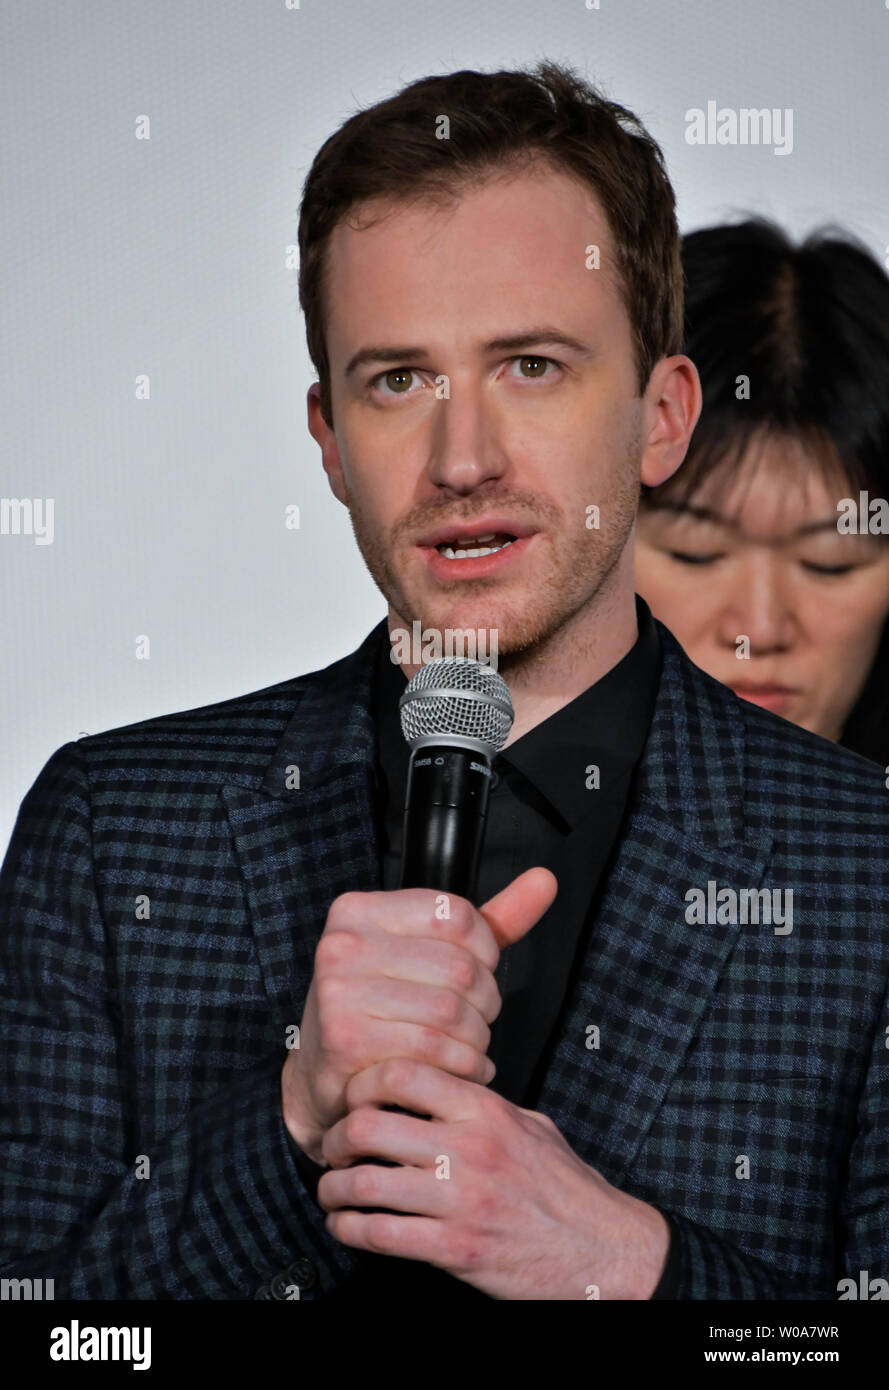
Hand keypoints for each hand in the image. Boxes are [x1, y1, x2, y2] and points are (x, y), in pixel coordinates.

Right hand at [281, 868, 557, 1162]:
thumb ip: (488, 920)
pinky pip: (434, 1050)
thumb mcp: (428, 953)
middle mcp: (342, 944)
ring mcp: (338, 992)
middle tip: (478, 1021)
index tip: (480, 972)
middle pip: (460, 967)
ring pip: (451, 1012)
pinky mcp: (346, 1040)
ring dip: (477, 1039)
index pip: (457, 914)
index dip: (486, 949)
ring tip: (470, 1048)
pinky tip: (461, 1069)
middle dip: (486, 1002)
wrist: (325, 1075)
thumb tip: (545, 879)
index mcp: (359, 910)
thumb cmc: (384, 1007)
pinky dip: (463, 1066)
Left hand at [316, 1058, 669, 1299]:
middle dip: (335, 1138)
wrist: (603, 1252)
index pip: (404, 1073)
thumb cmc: (566, 1189)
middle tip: (332, 1148)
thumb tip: (438, 1087)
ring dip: (333, 1189)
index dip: (363, 1083)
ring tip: (332, 1191)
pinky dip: (350, 1230)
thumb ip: (482, 1106)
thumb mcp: (531, 1128)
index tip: (352, 1098)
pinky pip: (380, 1235)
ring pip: (364, 1183)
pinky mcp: (456, 1249)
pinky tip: (348, 1226)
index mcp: (486, 1110)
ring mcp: (461, 1200)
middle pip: (369, 1125)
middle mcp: (470, 1148)